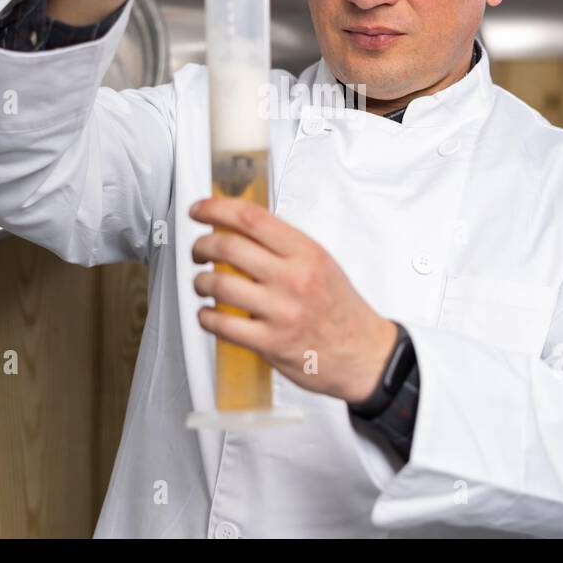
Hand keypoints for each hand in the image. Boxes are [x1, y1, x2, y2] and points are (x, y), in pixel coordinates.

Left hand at [189, 197, 399, 403]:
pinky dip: (206, 316)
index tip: (200, 210)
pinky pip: (222, 324)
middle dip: (201, 246)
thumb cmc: (340, 309)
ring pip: (219, 284)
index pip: (251, 218)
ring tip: (203, 283)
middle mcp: (293, 278)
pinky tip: (209, 313)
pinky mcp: (270, 343)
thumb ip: (284, 246)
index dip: (216, 208)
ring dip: (200, 281)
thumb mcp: (321, 263)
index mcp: (306, 253)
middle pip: (228, 247)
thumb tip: (239, 229)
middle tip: (198, 250)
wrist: (364, 354)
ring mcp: (281, 311)